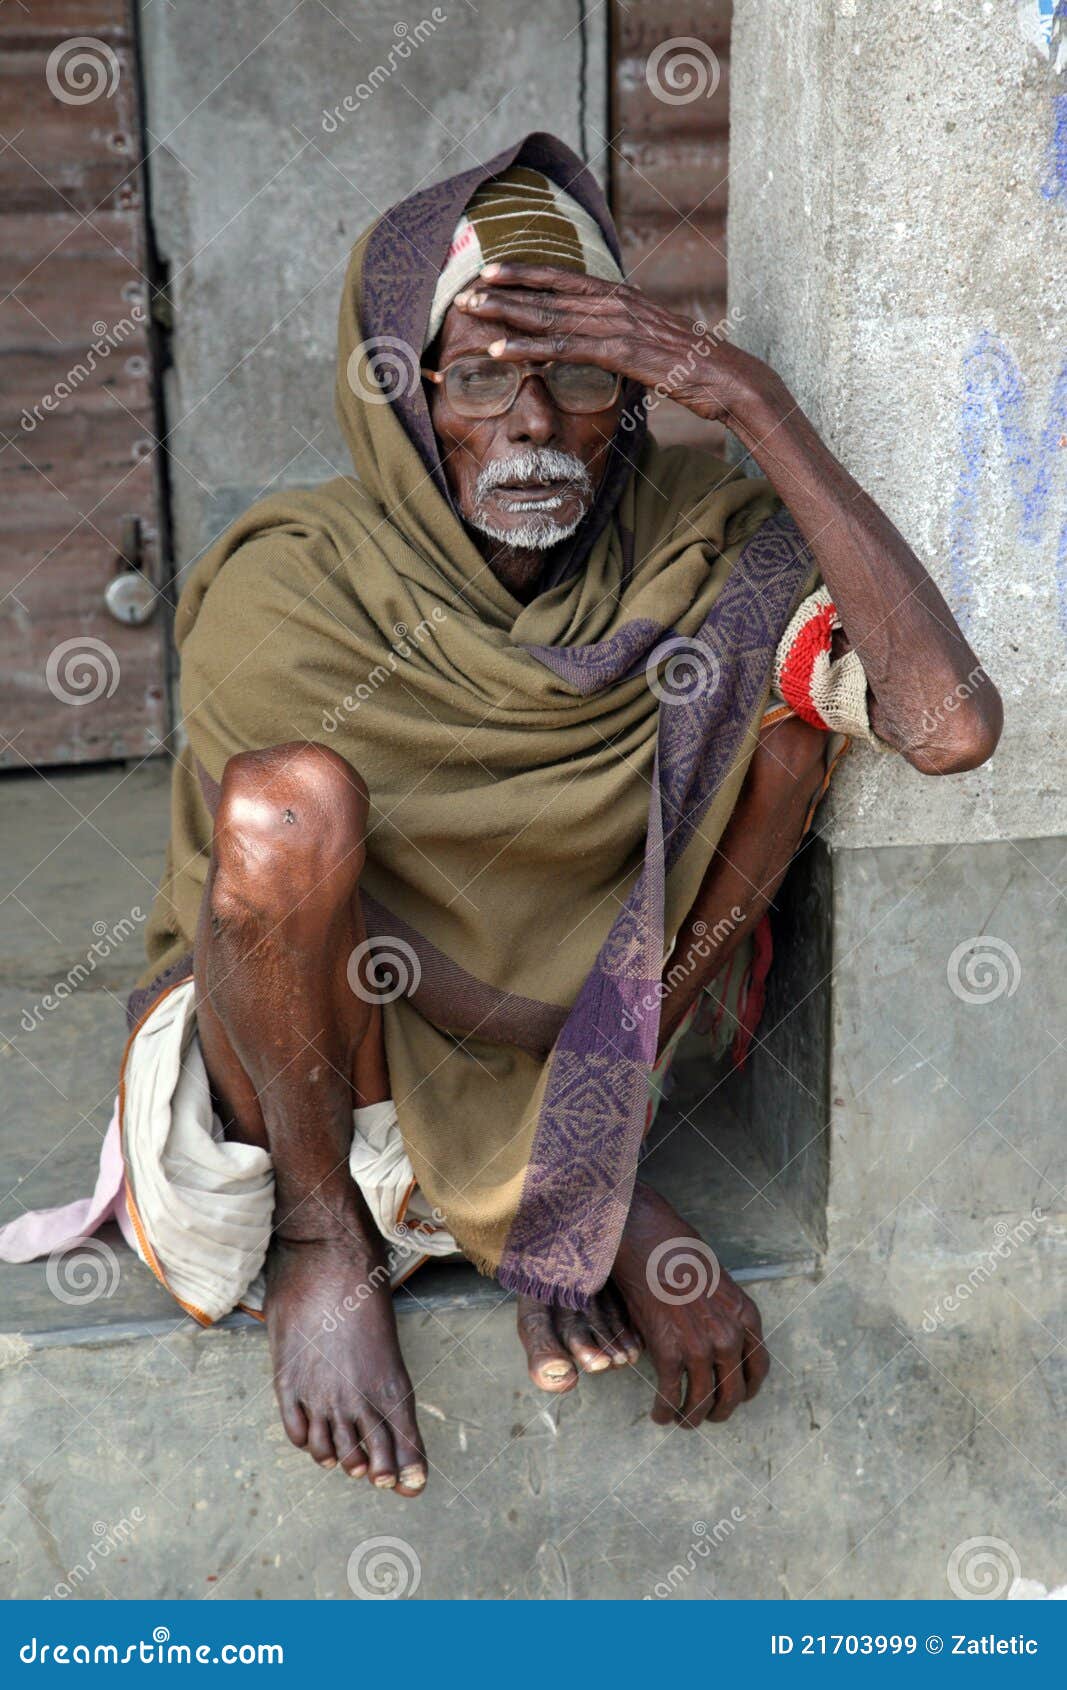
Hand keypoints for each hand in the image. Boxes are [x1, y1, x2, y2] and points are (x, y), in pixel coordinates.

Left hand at [454, 261, 775, 426]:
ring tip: (468, 312)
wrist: (727, 377)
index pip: (565, 278)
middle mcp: (615, 302)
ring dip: (504, 313)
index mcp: (622, 296)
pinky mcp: (617, 352)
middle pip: (548, 292)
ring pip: (548, 315)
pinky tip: (498, 350)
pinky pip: (562, 348)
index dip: (526, 273)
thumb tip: (607, 341)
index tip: (493, 271)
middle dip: (503, 291)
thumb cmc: (693, 365)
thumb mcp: (654, 341)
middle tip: (464, 292)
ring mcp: (615, 325)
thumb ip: (625, 334)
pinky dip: (526, 348)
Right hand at [611, 1181, 769, 1426]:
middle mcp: (730, 1337)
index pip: (758, 1369)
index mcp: (747, 1317)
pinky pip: (671, 1395)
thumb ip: (726, 1314)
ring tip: (682, 1422)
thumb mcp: (719, 1283)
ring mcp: (701, 1347)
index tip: (736, 1397)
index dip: (747, 1390)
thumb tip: (719, 1343)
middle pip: (733, 1393)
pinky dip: (665, 1411)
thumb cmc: (678, 1254)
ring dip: (692, 1418)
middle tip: (708, 1417)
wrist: (648, 1242)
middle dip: (721, 1412)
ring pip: (702, 1401)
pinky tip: (659, 1415)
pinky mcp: (669, 1352)